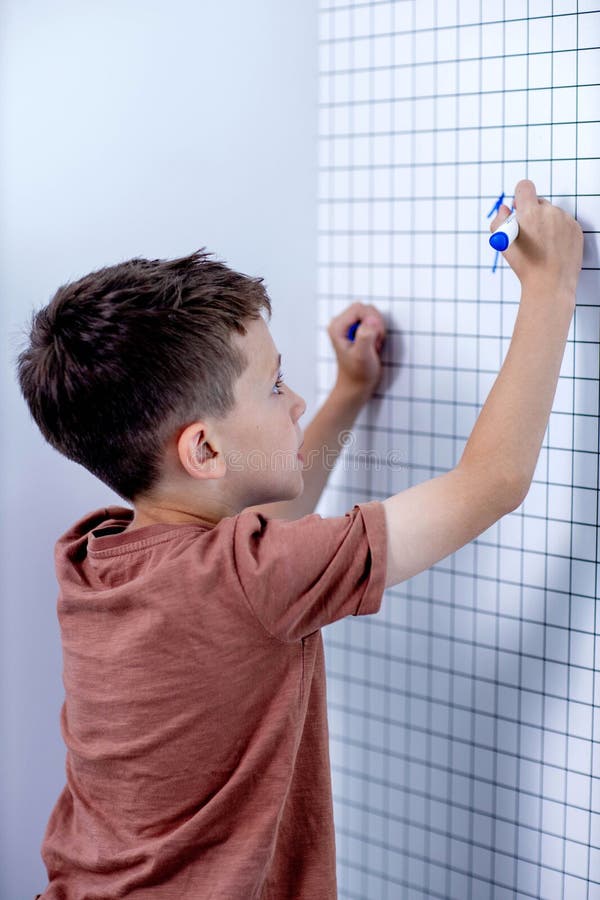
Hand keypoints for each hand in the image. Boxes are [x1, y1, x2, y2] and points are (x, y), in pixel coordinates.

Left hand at [327, 302, 385, 400]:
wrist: (356, 386)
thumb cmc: (357, 374)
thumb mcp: (362, 356)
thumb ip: (366, 336)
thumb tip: (371, 320)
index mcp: (337, 327)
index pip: (360, 308)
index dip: (372, 320)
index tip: (374, 337)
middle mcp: (341, 324)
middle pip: (366, 308)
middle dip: (376, 324)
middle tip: (374, 343)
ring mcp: (349, 326)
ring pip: (371, 314)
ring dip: (378, 329)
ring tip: (374, 346)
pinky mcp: (357, 330)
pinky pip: (373, 322)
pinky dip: (378, 332)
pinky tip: (374, 346)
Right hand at [490, 179, 582, 296]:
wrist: (550, 283)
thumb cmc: (526, 265)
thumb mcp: (503, 244)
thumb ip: (499, 221)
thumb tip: (505, 209)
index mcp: (529, 213)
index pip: (525, 187)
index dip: (519, 195)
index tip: (518, 206)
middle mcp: (549, 212)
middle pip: (538, 201)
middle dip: (531, 212)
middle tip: (528, 231)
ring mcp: (565, 219)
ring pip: (552, 214)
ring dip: (546, 223)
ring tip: (541, 245)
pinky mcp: (576, 229)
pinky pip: (564, 223)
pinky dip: (558, 232)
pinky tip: (553, 248)